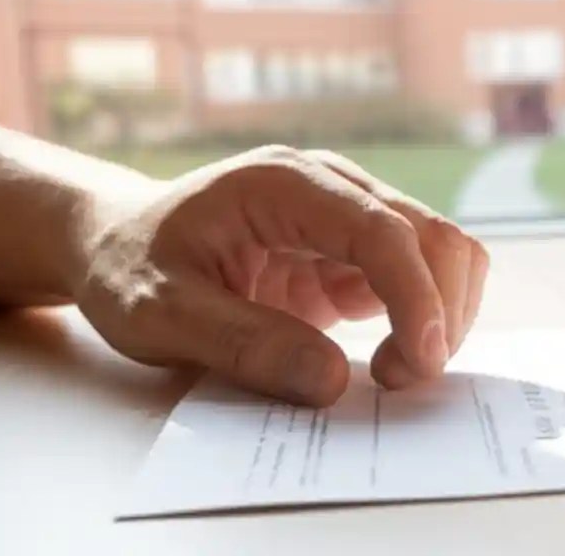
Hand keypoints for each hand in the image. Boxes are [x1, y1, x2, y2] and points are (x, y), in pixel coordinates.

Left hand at [73, 145, 488, 405]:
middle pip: (432, 235)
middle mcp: (332, 185)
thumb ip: (241, 343)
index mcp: (283, 183)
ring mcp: (352, 214)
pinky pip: (423, 278)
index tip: (418, 362)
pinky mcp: (358, 250)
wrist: (120, 244)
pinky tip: (387, 358)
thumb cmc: (130, 269)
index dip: (414, 294)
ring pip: (444, 255)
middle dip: (438, 312)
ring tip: (394, 370)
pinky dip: (426, 321)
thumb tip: (331, 381)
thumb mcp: (157, 314)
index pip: (380, 229)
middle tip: (399, 380)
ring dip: (442, 316)